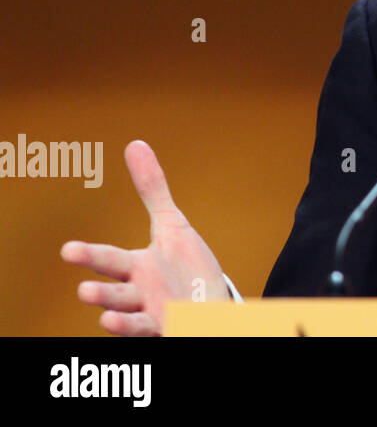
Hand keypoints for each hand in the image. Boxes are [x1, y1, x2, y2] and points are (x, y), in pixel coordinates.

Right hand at [61, 140, 228, 334]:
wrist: (207, 306)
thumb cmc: (183, 267)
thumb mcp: (172, 226)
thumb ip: (152, 190)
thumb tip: (135, 144)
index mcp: (137, 268)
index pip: (109, 260)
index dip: (89, 255)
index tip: (67, 249)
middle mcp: (139, 295)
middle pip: (115, 293)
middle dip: (98, 293)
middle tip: (83, 290)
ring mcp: (154, 316)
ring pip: (130, 321)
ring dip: (118, 321)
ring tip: (105, 319)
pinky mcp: (172, 331)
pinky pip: (156, 334)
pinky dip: (146, 334)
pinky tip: (138, 330)